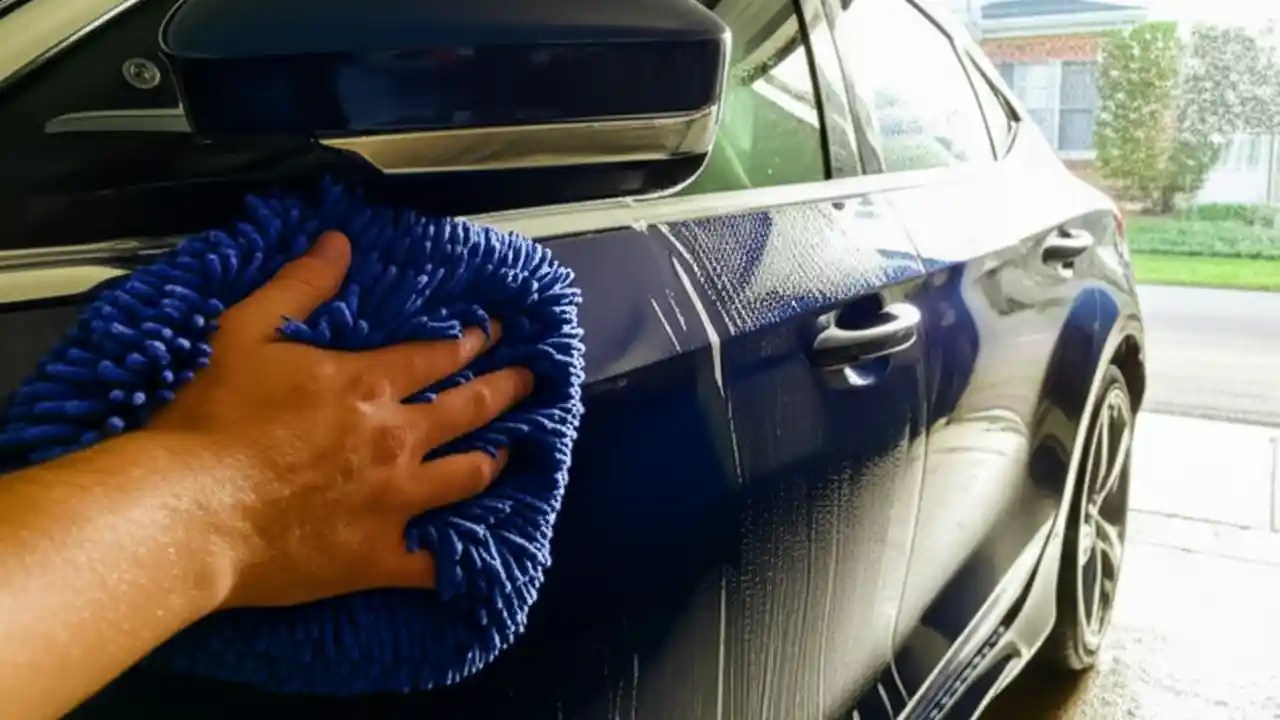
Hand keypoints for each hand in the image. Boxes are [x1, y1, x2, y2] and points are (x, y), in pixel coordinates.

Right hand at [146, 231, 532, 607]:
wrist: (188, 512)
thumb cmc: (210, 420)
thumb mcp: (244, 332)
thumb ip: (298, 286)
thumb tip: (339, 241)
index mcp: (368, 384)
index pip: (439, 356)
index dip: (472, 341)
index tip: (495, 333)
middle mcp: (396, 438)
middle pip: (469, 409)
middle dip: (505, 390)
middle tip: (531, 381)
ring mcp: (395, 501)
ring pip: (468, 477)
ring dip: (493, 461)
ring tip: (508, 454)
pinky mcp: (379, 557)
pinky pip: (435, 562)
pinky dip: (458, 558)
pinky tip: (475, 555)